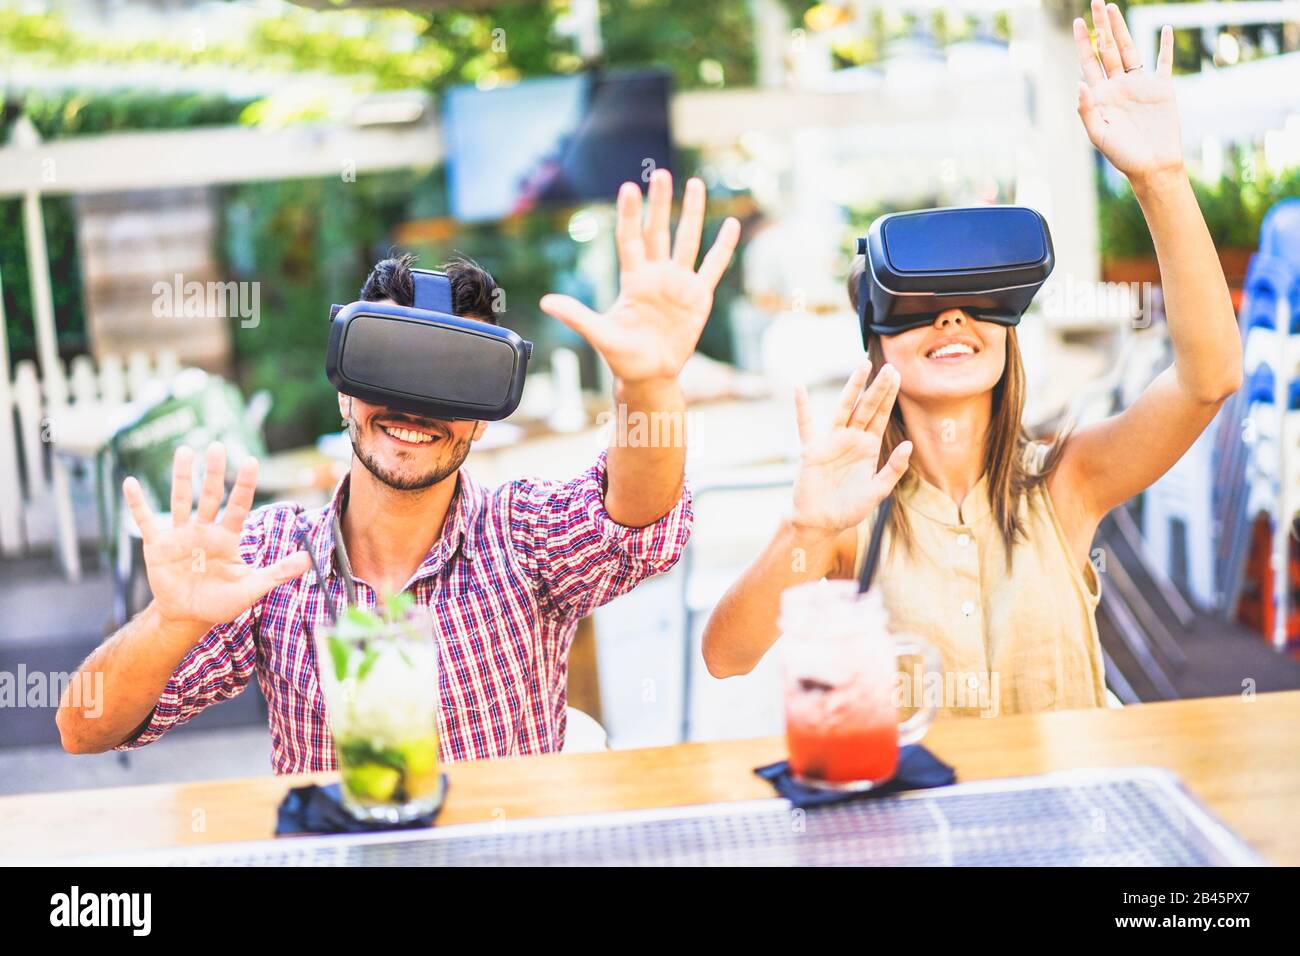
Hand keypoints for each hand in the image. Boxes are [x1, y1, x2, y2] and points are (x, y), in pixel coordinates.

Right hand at [122, 443, 310, 627]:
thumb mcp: (252, 588)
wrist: (188, 616)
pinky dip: (137, 503)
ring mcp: (180, 535)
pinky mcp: (157, 546)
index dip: (245, 485)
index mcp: (227, 538)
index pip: (239, 506)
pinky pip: (145, 521)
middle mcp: (204, 530)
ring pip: (181, 500)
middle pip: (211, 495)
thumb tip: (311, 559)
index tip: (252, 461)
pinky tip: (130, 483)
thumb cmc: (222, 602)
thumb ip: (278, 572)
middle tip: (218, 446)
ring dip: (182, 476)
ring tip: (185, 451)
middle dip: (215, 472)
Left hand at [539, 169, 740, 385]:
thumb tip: (546, 302)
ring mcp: (679, 283)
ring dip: (692, 213)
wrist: (650, 375)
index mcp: (633, 279)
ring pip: (688, 240)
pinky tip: (731, 225)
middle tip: (662, 174)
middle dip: (660, 203)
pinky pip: (713, 266)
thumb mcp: (600, 334)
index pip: (630, 239)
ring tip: (696, 183)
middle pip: (658, 231)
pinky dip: (723, 247)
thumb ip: (577, 316)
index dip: (630, 214)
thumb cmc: (623, 356)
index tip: (629, 188)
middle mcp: (657, 275)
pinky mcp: (699, 296)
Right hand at [790, 363, 911, 534]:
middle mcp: (851, 439)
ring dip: (853, 387)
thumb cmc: (849, 509)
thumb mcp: (878, 491)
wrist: (821, 523)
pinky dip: (801, 407)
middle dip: (878, 387)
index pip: (881, 416)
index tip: (897, 375)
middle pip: (867, 407)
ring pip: (844, 408)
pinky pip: (805, 425)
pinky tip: (799, 388)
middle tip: (889, 366)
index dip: (889, 396)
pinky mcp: (812, 449)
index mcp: (868, 447)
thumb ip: (894, 468)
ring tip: (862, 367)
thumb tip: (908, 444)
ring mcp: (831, 441)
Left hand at [1074, 2, 1183, 185]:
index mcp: (1100, 96)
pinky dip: (1165, 45)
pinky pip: (1163, 62)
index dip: (1085, 42)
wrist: (1153, 165)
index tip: (1079, 22)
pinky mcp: (1162, 88)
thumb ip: (1086, 110)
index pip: (1089, 62)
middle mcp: (1118, 86)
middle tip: (1096, 3)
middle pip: (1108, 49)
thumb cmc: (1123, 155)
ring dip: (1122, 29)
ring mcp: (1140, 85)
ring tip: (1114, 8)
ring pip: (1130, 49)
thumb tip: (1079, 84)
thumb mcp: (1098, 135)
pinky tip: (1165, 29)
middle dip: (1101, 27)